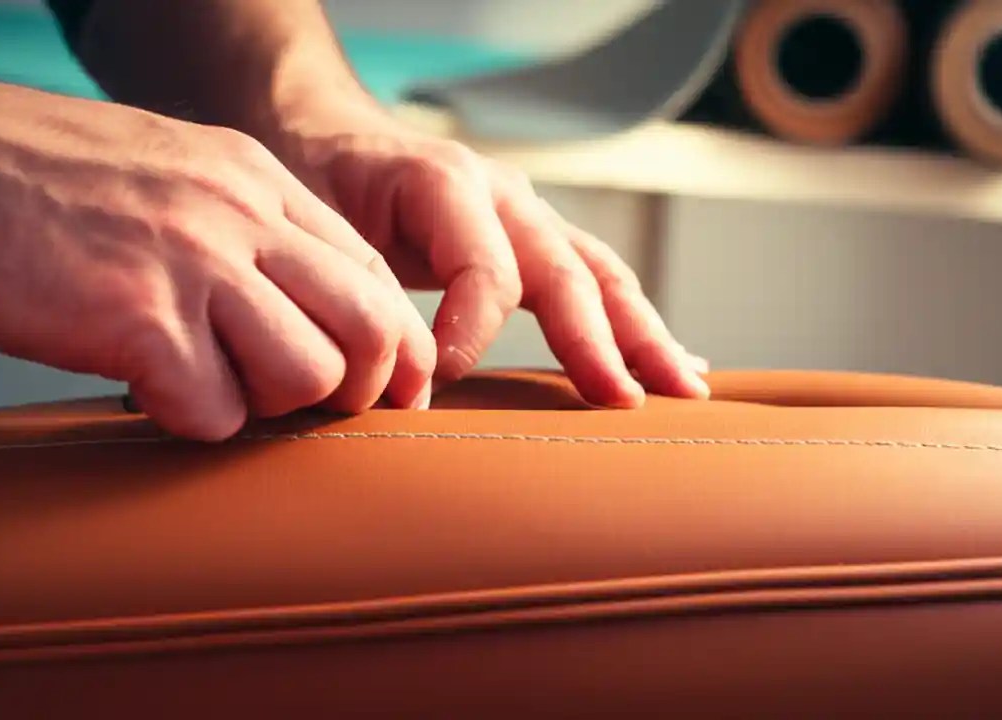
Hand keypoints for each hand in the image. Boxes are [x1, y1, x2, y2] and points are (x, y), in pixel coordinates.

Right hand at [0, 75, 434, 439]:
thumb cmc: (43, 179)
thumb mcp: (178, 174)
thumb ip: (248, 230)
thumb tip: (304, 308)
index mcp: (258, 181)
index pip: (373, 271)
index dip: (390, 342)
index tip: (382, 386)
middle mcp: (242, 217)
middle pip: (369, 324)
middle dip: (356, 387)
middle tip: (304, 407)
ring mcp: (193, 264)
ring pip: (309, 373)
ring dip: (268, 404)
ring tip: (209, 383)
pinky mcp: (137, 319)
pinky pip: (216, 411)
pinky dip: (191, 419)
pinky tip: (150, 389)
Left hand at [267, 101, 710, 407]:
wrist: (328, 137)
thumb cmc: (317, 185)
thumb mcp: (316, 230)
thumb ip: (361, 295)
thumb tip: (406, 386)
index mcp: (447, 183)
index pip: (487, 268)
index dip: (472, 330)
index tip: (442, 380)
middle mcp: (504, 196)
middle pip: (571, 269)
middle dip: (605, 339)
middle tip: (628, 401)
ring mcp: (528, 218)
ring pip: (601, 276)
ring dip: (644, 335)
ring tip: (686, 389)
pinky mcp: (534, 243)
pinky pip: (596, 282)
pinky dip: (635, 325)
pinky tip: (676, 362)